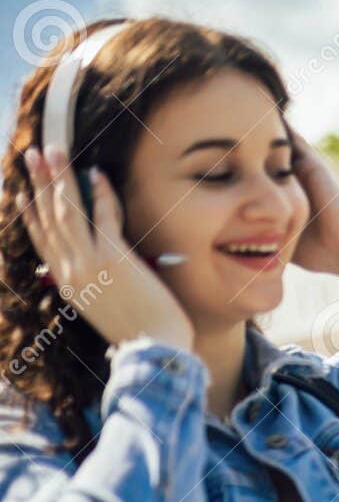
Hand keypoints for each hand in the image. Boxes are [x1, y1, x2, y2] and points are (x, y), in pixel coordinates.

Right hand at [19, 146, 191, 352]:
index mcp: (66, 284)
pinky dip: (99, 193)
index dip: (30, 214)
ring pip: (67, 211)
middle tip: (32, 155)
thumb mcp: (102, 311)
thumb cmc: (140, 333)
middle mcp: (70, 271)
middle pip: (48, 218)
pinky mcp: (113, 257)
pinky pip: (103, 216)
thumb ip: (92, 289)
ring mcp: (89, 263)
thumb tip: (91, 275)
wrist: (155, 351)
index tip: (22, 193)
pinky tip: (97, 174)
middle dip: (39, 183)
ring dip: (59, 178)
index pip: (42, 241)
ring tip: (53, 151)